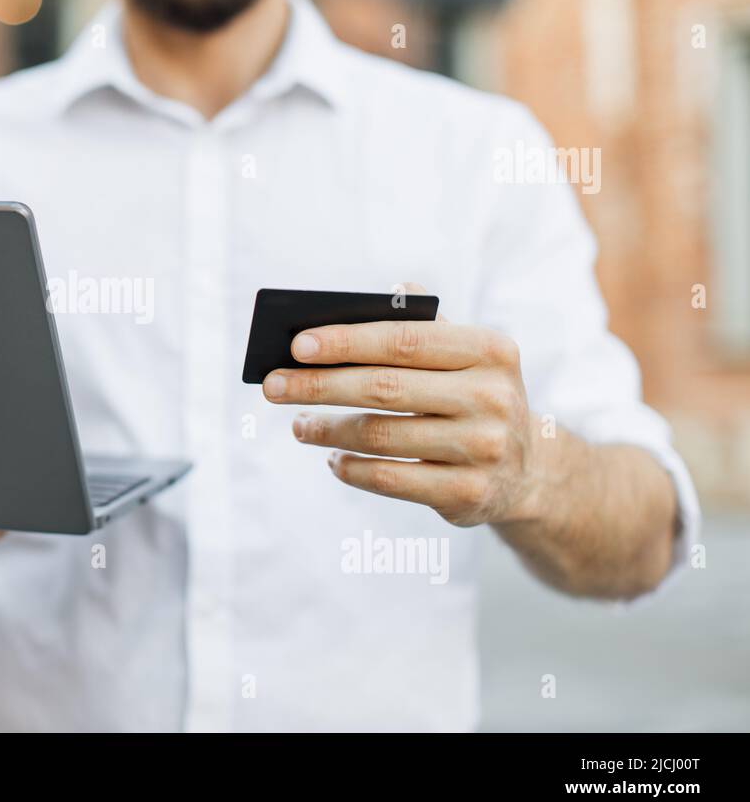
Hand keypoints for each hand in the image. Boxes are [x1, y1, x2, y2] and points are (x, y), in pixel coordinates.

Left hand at [262, 308, 543, 527]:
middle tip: (273, 385)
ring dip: (326, 429)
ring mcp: (484, 449)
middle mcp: (492, 398)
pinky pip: (389, 478)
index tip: (296, 345)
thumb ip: (416, 325)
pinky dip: (350, 467)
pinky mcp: (468, 494)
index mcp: (490, 349)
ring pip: (380, 436)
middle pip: (383, 388)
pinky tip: (332, 458)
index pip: (403, 340)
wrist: (527, 470)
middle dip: (318, 385)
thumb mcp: (463, 355)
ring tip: (298, 424)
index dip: (345, 341)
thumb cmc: (472, 397)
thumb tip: (349, 307)